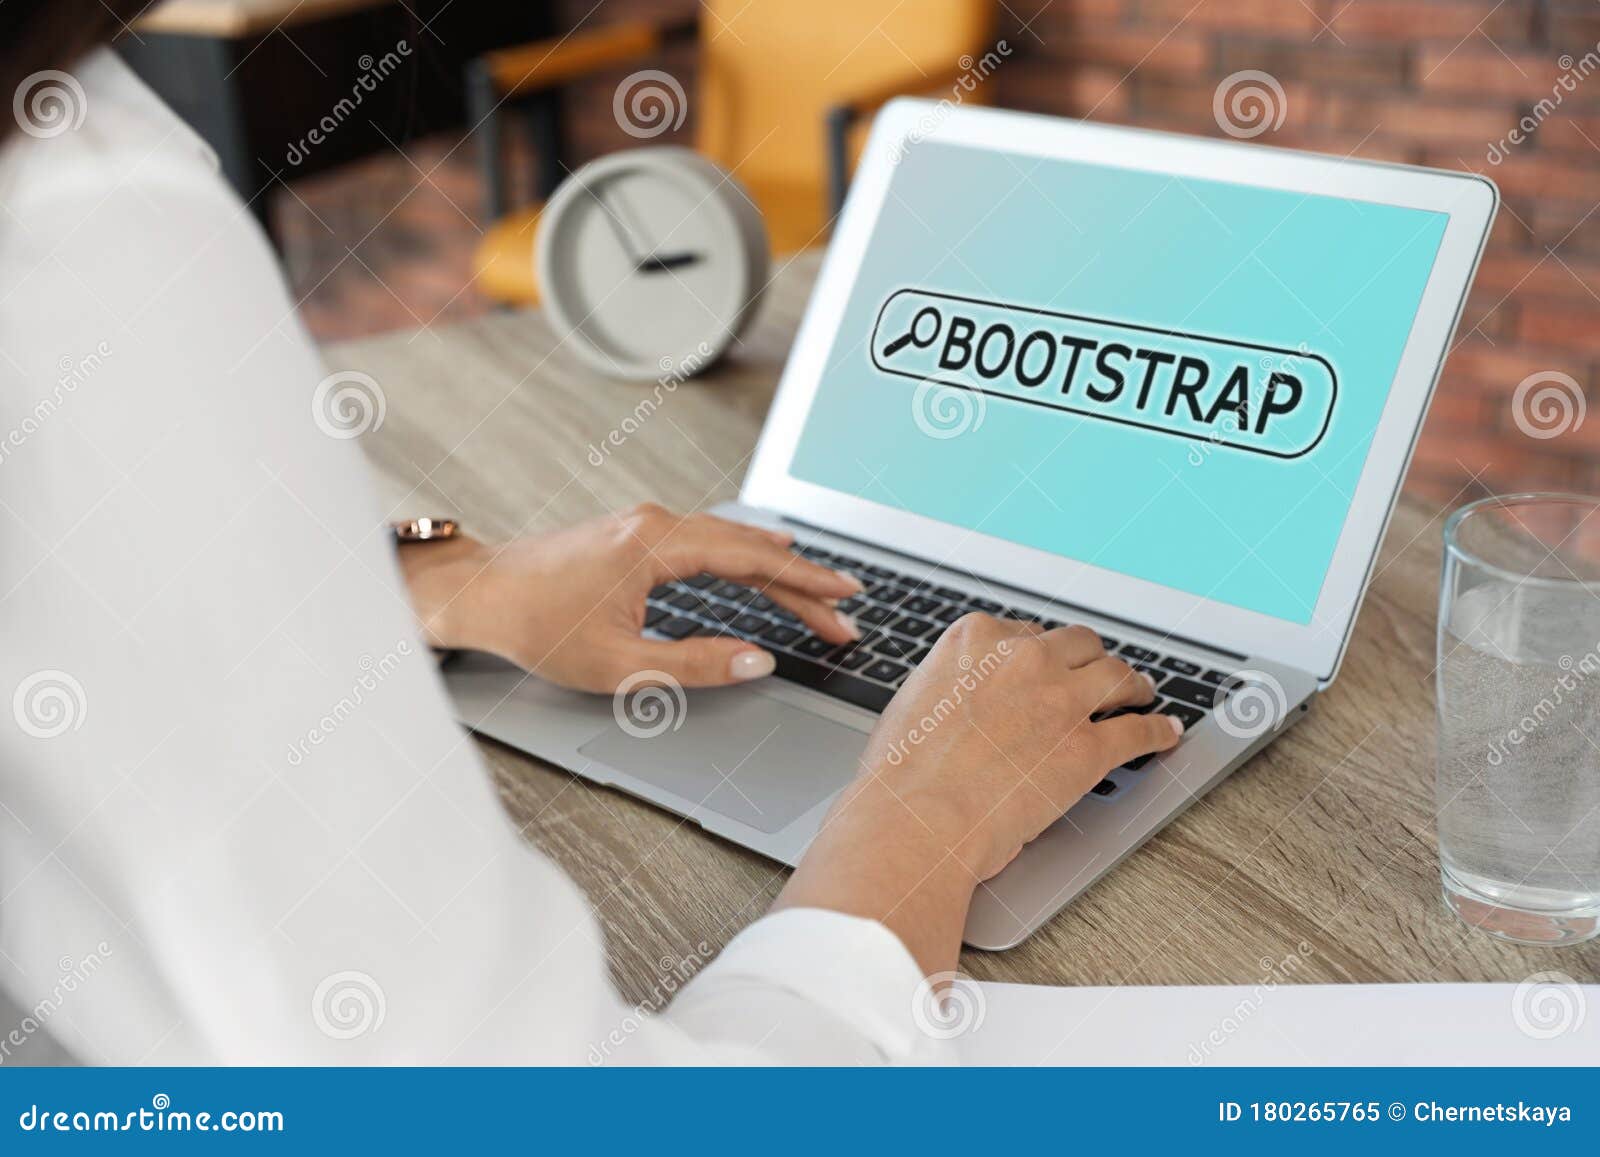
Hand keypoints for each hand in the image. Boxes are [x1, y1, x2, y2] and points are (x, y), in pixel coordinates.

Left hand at [399, 504, 861, 691]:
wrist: (478, 593)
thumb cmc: (535, 626)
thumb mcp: (619, 664)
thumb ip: (696, 665)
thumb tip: (758, 662)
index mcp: (655, 545)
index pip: (751, 560)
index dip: (804, 583)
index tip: (844, 597)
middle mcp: (654, 523)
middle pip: (749, 549)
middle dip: (801, 583)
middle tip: (844, 612)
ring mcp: (643, 523)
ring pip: (729, 542)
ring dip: (775, 570)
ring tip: (817, 593)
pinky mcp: (633, 533)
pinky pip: (706, 540)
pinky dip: (743, 557)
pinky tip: (760, 561)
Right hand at [775, 614, 1180, 975]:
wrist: (917, 817)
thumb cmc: (901, 774)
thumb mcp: (915, 703)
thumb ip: (952, 688)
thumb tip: (963, 703)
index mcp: (976, 640)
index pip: (1024, 632)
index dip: (1041, 653)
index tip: (1048, 666)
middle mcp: (1023, 657)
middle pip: (1078, 644)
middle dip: (1090, 659)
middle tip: (1098, 674)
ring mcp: (1061, 699)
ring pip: (1116, 676)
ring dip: (1132, 685)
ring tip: (1140, 695)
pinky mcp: (1089, 747)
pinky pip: (1138, 732)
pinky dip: (1157, 732)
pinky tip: (1165, 734)